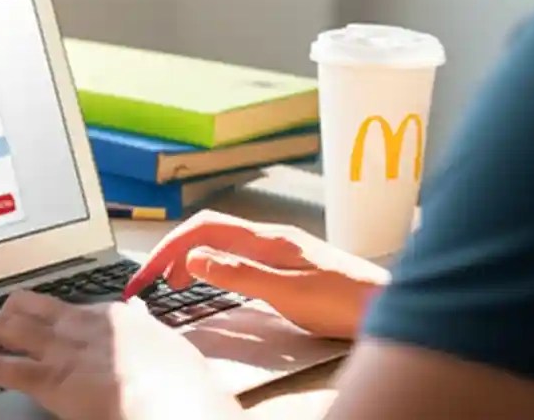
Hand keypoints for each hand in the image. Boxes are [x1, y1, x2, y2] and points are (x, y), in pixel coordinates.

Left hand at [0, 290, 243, 419]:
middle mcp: (80, 325)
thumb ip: (146, 322)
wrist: (172, 402)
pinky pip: (0, 368)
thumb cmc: (179, 382)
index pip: (64, 307)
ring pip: (7, 327)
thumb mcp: (168, 341)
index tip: (35, 328)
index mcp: (110, 316)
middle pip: (26, 304)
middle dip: (3, 316)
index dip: (43, 318)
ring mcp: (62, 351)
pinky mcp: (49, 380)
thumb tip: (140, 306)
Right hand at [123, 210, 389, 339]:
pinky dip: (212, 265)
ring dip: (190, 258)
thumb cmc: (344, 301)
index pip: (203, 228)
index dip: (169, 248)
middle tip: (148, 283)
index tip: (146, 275)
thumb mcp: (286, 292)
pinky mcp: (286, 264)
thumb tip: (195, 257)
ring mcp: (278, 249)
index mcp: (266, 238)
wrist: (387, 305)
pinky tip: (211, 283)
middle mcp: (270, 237)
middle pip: (207, 231)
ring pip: (220, 243)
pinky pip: (235, 256)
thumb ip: (239, 273)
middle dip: (172, 251)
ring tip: (171, 283)